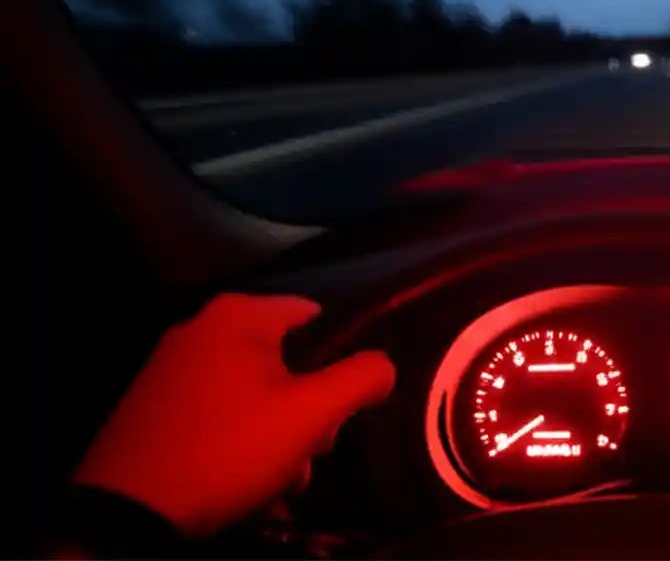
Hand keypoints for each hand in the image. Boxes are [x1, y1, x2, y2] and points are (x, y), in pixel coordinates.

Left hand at [74, 294, 395, 536]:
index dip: (342, 356)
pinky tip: (248, 478)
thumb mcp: (311, 414)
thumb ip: (360, 379)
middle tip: (313, 450)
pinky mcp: (154, 406)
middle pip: (285, 359)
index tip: (349, 401)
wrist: (131, 508)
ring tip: (281, 477)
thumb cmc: (229, 447)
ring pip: (253, 392)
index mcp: (237, 316)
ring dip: (279, 433)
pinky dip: (241, 439)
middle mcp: (199, 329)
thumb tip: (385, 365)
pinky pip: (219, 411)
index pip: (313, 314)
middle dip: (309, 409)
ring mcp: (171, 368)